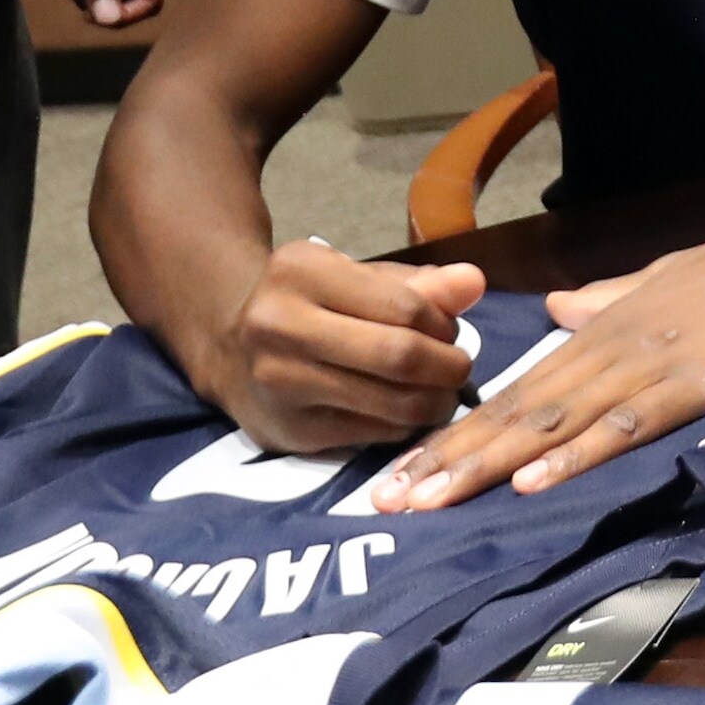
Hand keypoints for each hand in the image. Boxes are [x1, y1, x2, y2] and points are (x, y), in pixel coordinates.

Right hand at [216, 244, 485, 452]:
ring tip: (440, 393)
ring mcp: (280, 382)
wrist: (230, 347)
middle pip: (399, 356)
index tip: (451, 331)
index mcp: (301, 270)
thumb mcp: (358, 279)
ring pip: (391, 404)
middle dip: (448, 367)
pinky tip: (405, 411)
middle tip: (458, 368)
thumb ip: (420, 284)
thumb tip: (474, 283)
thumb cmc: (311, 303)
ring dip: (434, 402)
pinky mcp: (290, 430)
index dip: (444, 325)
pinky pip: (373, 434)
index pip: (404, 306)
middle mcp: (280, 324)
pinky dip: (404, 426)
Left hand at [373, 221, 704, 510]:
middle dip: (444, 460)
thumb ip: (608, 301)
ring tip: (427, 500)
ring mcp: (644, 368)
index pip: (511, 392)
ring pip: (549, 423)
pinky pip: (621, 427)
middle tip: (382, 501)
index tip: (399, 472)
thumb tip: (559, 313)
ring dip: (483, 464)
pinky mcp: (689, 386)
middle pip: (511, 413)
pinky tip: (529, 481)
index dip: (451, 434)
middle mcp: (605, 348)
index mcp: (599, 329)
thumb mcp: (663, 281)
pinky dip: (573, 456)